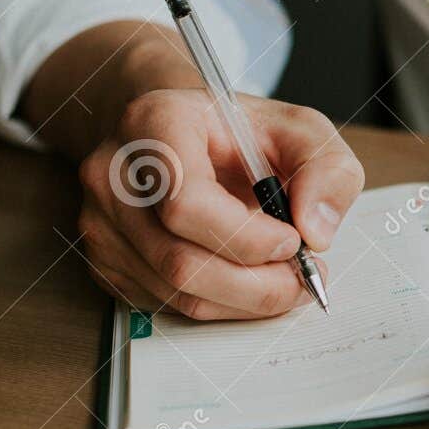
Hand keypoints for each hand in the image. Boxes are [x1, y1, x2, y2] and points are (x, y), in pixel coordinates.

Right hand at [76, 88, 363, 318]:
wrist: (178, 131)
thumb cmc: (237, 130)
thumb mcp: (300, 130)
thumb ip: (327, 170)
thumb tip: (316, 230)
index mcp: (154, 124)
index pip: (187, 204)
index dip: (247, 238)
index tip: (293, 240)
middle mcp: (113, 175)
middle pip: (180, 262)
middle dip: (256, 285)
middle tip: (302, 278)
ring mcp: (102, 222)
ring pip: (176, 292)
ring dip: (244, 301)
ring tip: (284, 279)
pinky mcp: (106, 260)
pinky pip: (166, 304)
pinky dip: (220, 304)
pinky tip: (247, 281)